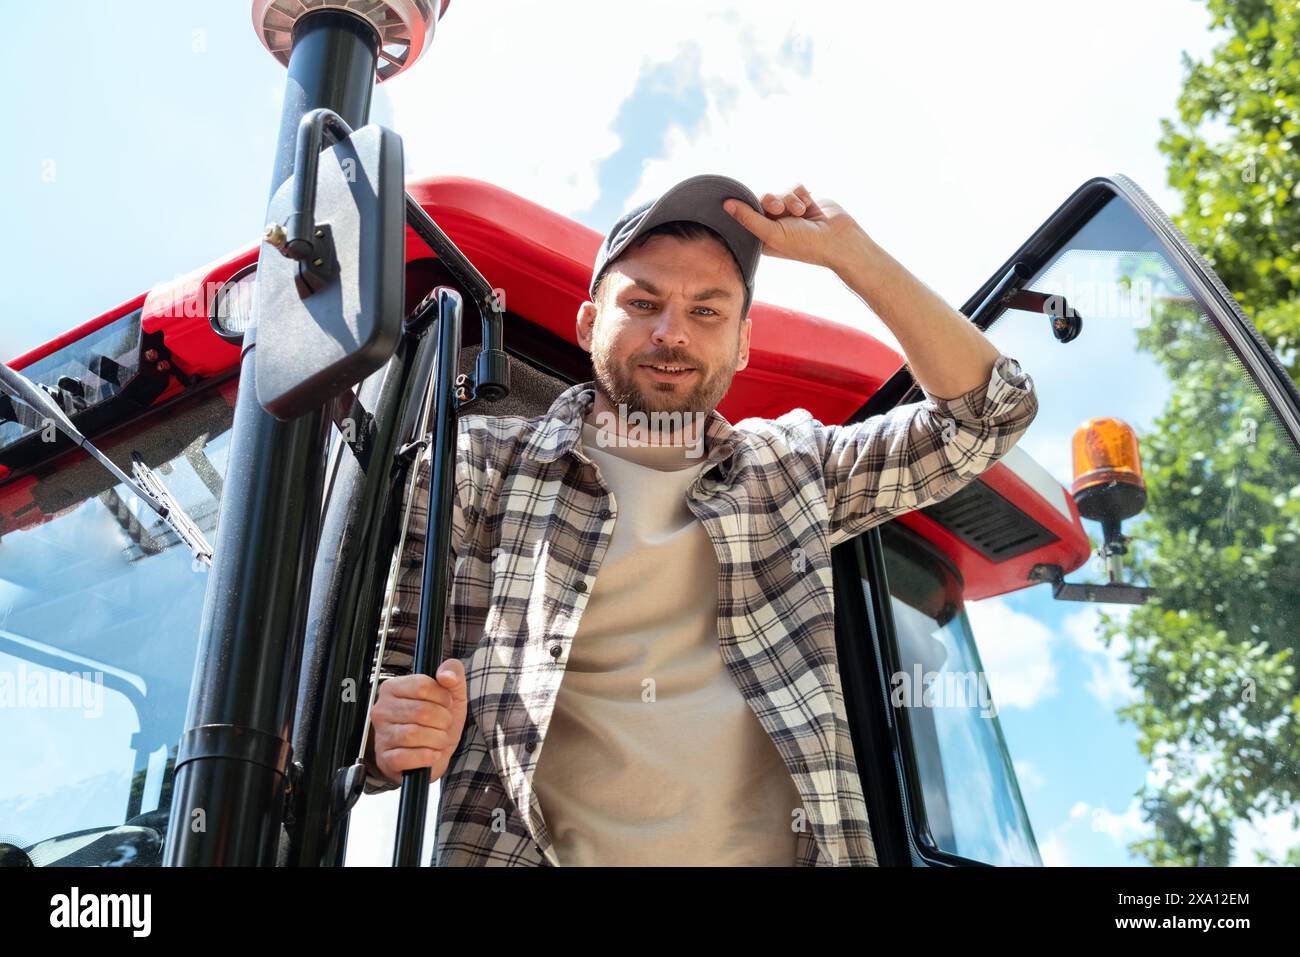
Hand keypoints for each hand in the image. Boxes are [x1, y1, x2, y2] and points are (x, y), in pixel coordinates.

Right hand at [370, 658, 468, 784]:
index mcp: (393, 688)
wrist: (434, 754)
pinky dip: (427, 757)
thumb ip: (453, 672)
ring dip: (436, 739)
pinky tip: (431, 753)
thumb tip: (445, 675)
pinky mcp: (385, 759)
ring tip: (438, 739)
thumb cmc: (438, 721)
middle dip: (443, 720)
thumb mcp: (452, 693)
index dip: (442, 697)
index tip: (445, 703)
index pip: (422, 685)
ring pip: (414, 734)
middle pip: (421, 711)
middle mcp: (382, 709)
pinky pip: (407, 757)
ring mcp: (381, 735)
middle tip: (443, 725)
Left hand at [722, 184, 866, 270]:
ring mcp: (790, 213)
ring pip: (780, 192)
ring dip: (790, 199)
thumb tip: (725, 205)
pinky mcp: (804, 201)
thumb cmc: (804, 244)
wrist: (838, 238)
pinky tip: (809, 206)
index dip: (748, 207)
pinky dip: (802, 195)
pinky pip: (795, 187)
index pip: (747, 215)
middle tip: (779, 209)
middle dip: (772, 201)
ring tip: (801, 212)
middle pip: (762, 199)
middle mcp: (775, 224)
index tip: (749, 206)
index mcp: (763, 236)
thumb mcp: (771, 233)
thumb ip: (748, 218)